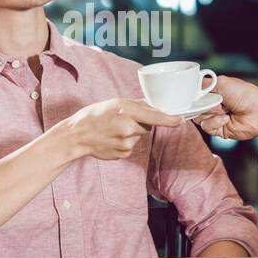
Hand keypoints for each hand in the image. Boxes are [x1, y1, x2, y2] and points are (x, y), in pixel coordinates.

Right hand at [64, 98, 180, 160]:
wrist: (77, 135)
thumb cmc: (94, 116)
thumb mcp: (115, 103)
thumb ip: (136, 105)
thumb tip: (154, 106)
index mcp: (126, 111)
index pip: (154, 116)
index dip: (169, 119)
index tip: (180, 120)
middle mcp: (128, 128)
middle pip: (147, 126)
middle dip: (140, 123)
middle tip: (123, 120)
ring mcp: (126, 143)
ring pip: (139, 137)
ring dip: (132, 133)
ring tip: (114, 130)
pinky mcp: (123, 154)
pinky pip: (132, 146)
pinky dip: (125, 142)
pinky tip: (112, 139)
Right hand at [193, 76, 257, 140]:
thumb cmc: (245, 94)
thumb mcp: (221, 82)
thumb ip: (202, 84)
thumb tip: (188, 87)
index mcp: (212, 93)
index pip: (193, 95)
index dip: (190, 96)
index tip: (190, 94)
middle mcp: (212, 106)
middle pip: (193, 107)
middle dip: (201, 103)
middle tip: (213, 100)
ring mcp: (214, 118)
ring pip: (198, 117)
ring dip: (210, 112)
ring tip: (223, 109)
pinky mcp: (218, 130)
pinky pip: (206, 127)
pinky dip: (215, 121)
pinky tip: (226, 118)